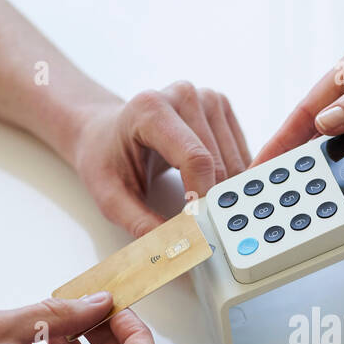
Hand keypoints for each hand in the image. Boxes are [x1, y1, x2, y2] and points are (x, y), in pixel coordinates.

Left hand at [73, 82, 249, 236]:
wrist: (103, 132)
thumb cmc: (104, 158)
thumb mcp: (111, 197)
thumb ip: (141, 224)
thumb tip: (175, 249)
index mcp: (151, 109)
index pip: (195, 159)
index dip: (202, 198)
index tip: (199, 228)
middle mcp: (183, 95)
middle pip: (218, 163)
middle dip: (212, 201)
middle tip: (196, 226)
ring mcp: (206, 97)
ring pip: (234, 162)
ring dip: (223, 191)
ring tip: (195, 204)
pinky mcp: (220, 106)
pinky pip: (240, 154)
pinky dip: (230, 178)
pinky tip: (205, 184)